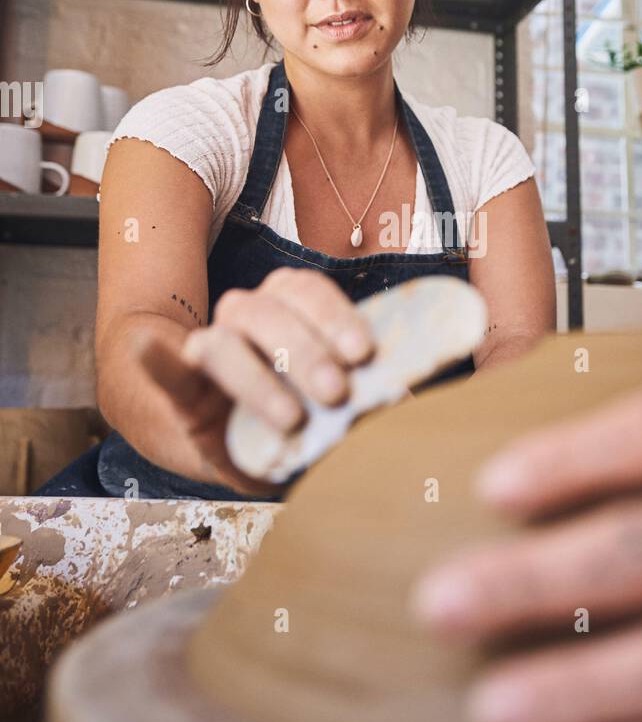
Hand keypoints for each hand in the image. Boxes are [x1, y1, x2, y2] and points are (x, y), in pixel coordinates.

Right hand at [138, 269, 374, 494]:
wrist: (211, 428)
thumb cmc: (286, 411)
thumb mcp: (327, 404)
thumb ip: (358, 398)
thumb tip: (409, 401)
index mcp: (285, 309)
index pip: (307, 293)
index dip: (335, 316)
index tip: (364, 354)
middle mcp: (245, 318)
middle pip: (271, 313)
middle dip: (306, 351)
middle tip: (337, 392)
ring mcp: (209, 347)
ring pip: (224, 341)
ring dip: (259, 380)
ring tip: (291, 421)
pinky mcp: (178, 387)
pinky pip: (167, 369)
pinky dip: (157, 359)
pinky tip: (152, 349)